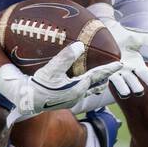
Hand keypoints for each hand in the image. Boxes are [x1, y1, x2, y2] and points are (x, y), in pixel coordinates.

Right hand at [0, 41, 122, 118]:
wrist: (27, 101)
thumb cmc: (38, 84)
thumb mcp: (51, 69)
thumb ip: (65, 57)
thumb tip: (80, 46)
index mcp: (78, 87)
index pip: (98, 76)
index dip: (109, 69)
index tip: (120, 63)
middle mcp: (78, 95)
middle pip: (97, 84)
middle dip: (106, 77)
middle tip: (115, 70)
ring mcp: (72, 99)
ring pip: (90, 90)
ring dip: (97, 83)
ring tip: (103, 78)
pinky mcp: (65, 101)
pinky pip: (81, 92)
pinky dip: (87, 86)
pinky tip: (82, 82)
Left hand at [101, 17, 147, 97]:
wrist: (104, 32)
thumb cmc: (121, 37)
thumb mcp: (137, 39)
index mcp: (136, 65)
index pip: (146, 76)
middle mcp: (126, 71)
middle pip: (134, 82)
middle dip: (136, 87)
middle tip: (139, 91)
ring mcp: (115, 71)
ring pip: (120, 83)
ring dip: (122, 88)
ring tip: (126, 93)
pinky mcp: (104, 69)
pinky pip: (105, 76)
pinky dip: (106, 81)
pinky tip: (106, 83)